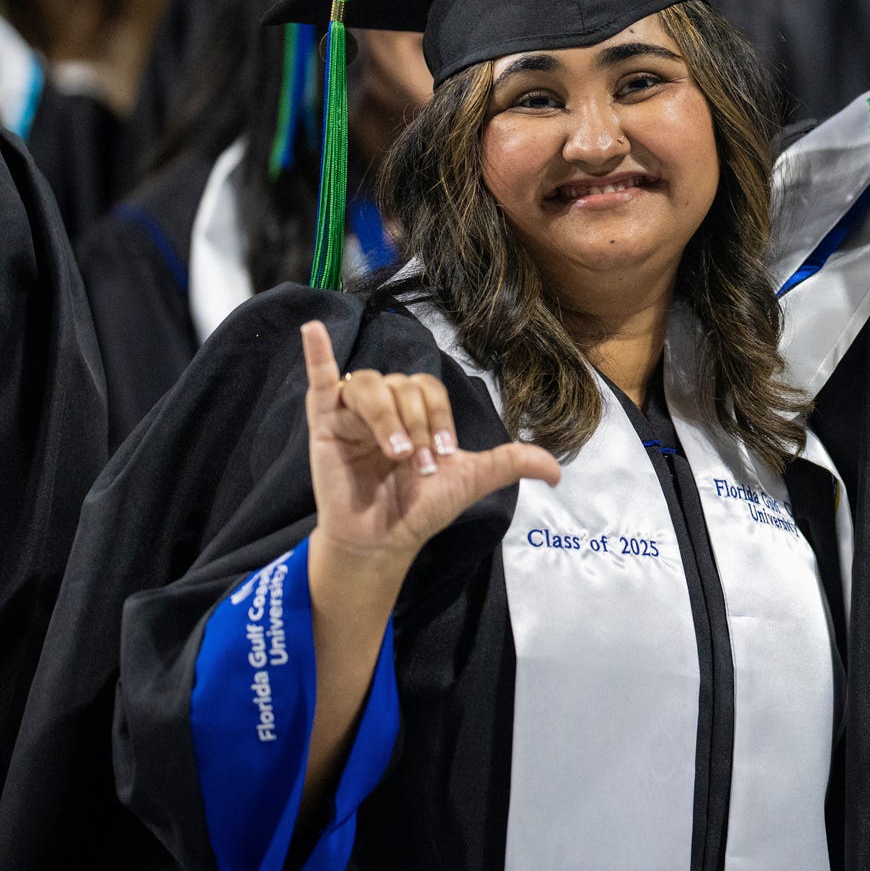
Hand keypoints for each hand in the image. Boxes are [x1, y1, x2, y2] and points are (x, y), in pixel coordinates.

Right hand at [300, 320, 559, 587]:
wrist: (384, 539)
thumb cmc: (421, 507)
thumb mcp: (472, 479)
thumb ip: (511, 464)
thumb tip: (557, 472)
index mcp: (417, 410)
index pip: (429, 387)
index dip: (439, 417)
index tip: (442, 456)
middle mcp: (385, 405)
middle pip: (402, 384)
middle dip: (417, 426)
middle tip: (417, 465)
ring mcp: (351, 413)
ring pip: (369, 385)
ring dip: (387, 418)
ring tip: (395, 453)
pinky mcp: (323, 424)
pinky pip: (319, 380)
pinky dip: (316, 354)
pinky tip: (313, 330)